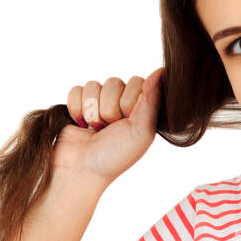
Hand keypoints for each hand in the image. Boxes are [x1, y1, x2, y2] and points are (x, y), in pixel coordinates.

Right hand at [54, 67, 163, 185]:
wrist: (80, 170)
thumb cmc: (114, 156)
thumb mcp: (141, 132)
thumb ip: (152, 101)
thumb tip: (163, 71)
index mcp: (141, 108)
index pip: (137, 82)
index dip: (128, 102)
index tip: (126, 122)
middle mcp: (122, 102)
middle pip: (114, 82)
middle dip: (108, 109)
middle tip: (108, 129)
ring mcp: (100, 102)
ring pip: (94, 85)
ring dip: (92, 111)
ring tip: (95, 129)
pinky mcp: (80, 103)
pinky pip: (77, 89)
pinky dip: (77, 108)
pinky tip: (81, 124)